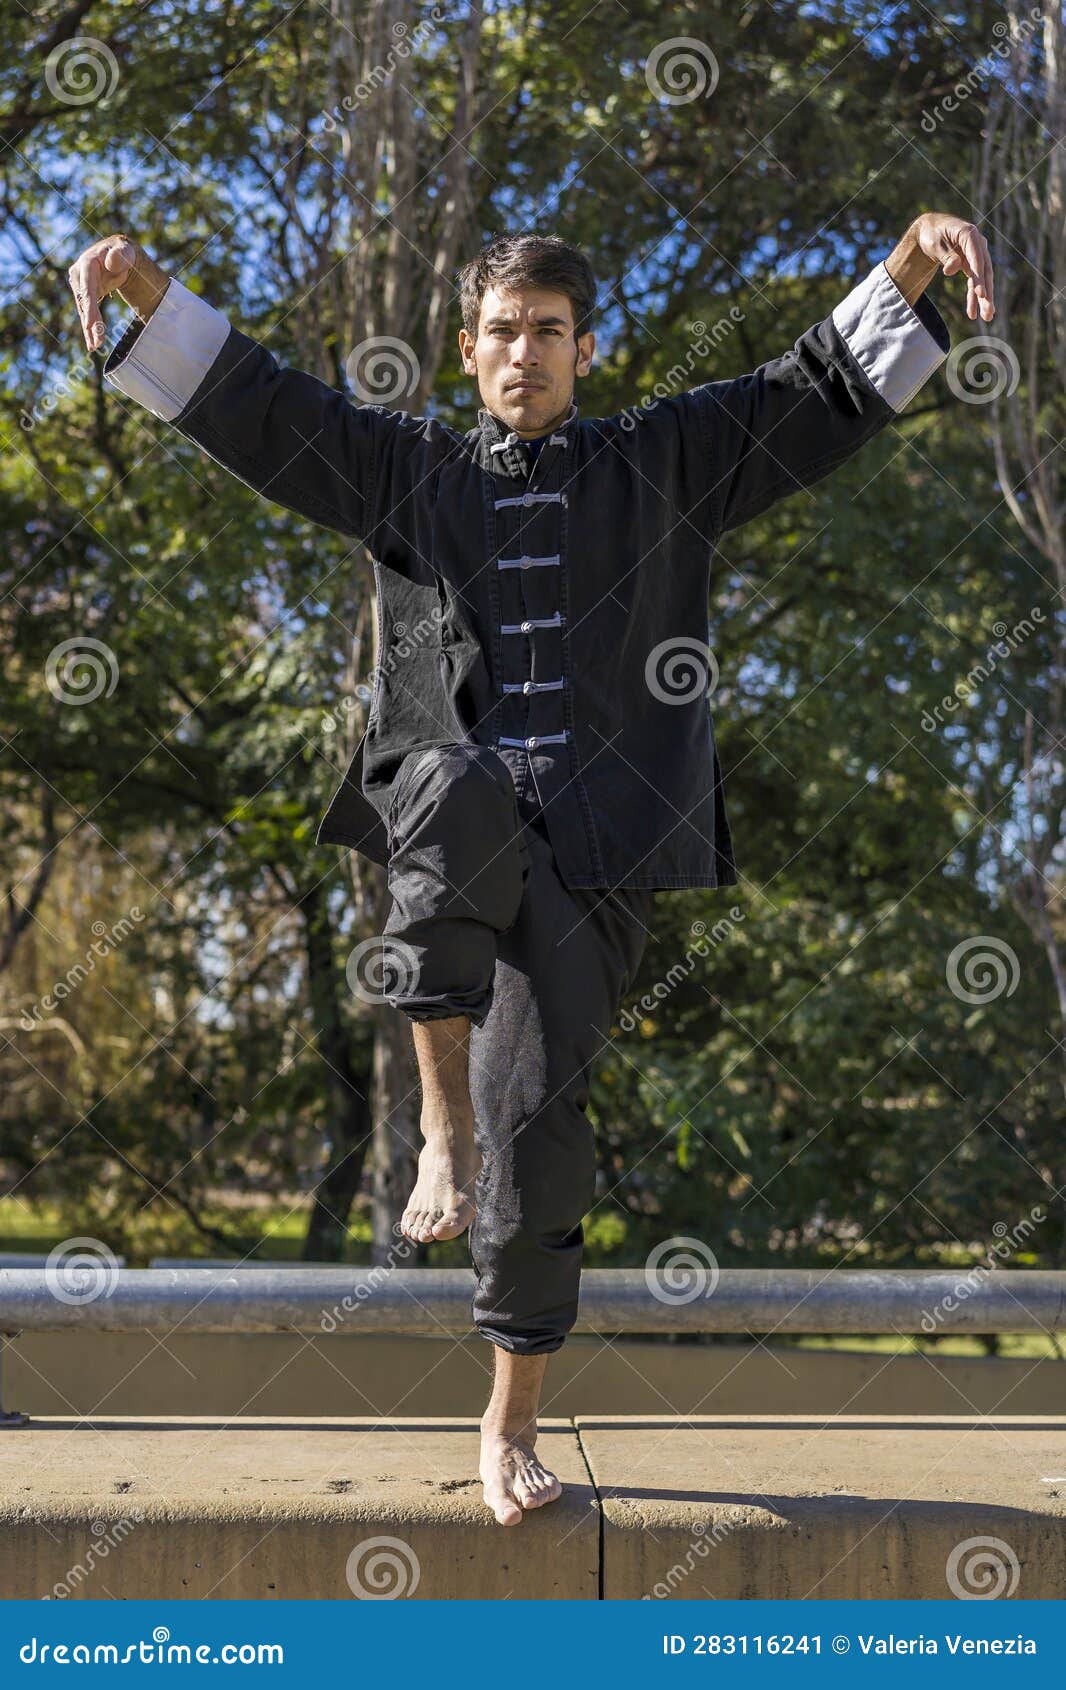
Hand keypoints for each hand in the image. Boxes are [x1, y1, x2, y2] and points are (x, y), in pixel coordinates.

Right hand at [67, 234, 137, 352]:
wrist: (119, 257)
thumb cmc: (123, 253)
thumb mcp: (125, 251)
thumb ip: (120, 254)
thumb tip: (111, 261)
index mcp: (87, 263)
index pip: (87, 288)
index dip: (88, 306)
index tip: (90, 324)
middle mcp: (79, 275)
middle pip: (84, 302)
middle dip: (90, 322)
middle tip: (97, 341)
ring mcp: (80, 286)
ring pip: (84, 311)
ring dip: (89, 329)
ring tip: (96, 346)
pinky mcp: (85, 296)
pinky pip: (87, 314)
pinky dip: (90, 328)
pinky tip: (92, 343)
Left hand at [913, 212, 994, 321]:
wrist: (931, 230)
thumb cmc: (932, 234)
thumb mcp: (934, 243)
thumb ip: (945, 256)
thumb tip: (952, 269)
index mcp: (969, 235)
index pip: (977, 258)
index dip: (979, 277)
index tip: (980, 294)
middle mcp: (977, 245)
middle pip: (984, 271)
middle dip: (986, 293)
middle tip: (989, 312)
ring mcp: (976, 255)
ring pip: (982, 280)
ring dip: (983, 299)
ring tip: (987, 317)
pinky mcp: (972, 265)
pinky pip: (974, 283)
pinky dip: (973, 297)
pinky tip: (973, 313)